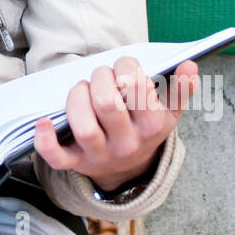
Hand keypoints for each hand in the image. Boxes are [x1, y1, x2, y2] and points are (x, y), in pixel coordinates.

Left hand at [33, 58, 199, 193]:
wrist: (129, 169)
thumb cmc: (144, 127)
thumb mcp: (169, 112)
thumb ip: (181, 88)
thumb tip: (190, 65)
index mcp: (153, 128)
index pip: (139, 90)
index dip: (127, 68)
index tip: (125, 65)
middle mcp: (127, 144)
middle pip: (108, 105)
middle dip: (100, 78)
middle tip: (102, 75)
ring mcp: (100, 155)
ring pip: (83, 127)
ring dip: (77, 98)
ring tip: (82, 88)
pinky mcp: (76, 162)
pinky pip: (57, 157)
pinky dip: (46, 141)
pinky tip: (44, 122)